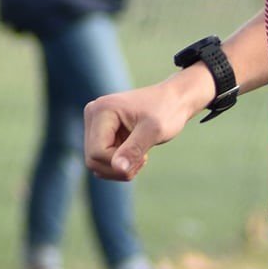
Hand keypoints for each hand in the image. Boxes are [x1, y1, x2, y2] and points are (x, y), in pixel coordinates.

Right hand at [84, 76, 201, 178]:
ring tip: (141, 156)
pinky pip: (102, 160)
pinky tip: (136, 154)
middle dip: (119, 167)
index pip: (97, 152)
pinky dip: (119, 164)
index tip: (144, 156)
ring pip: (95, 163)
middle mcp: (93, 114)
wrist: (175, 100)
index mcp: (101, 110)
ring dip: (120, 168)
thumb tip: (118, 169)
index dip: (119, 162)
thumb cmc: (167, 111)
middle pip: (93, 160)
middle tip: (143, 159)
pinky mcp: (101, 132)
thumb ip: (134, 150)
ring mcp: (95, 123)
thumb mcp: (154, 131)